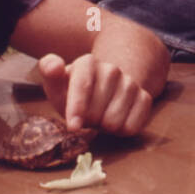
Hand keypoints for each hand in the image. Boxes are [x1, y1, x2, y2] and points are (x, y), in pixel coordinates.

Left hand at [37, 52, 152, 136]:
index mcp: (88, 62)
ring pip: (114, 121)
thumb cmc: (72, 92)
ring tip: (100, 116)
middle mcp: (111, 69)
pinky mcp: (144, 98)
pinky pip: (131, 126)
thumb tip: (53, 66)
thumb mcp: (56, 84)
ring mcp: (130, 83)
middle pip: (97, 110)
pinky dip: (121, 131)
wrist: (101, 92)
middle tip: (86, 116)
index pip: (83, 85)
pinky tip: (116, 120)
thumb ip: (49, 72)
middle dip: (88, 120)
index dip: (77, 108)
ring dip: (104, 127)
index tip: (73, 126)